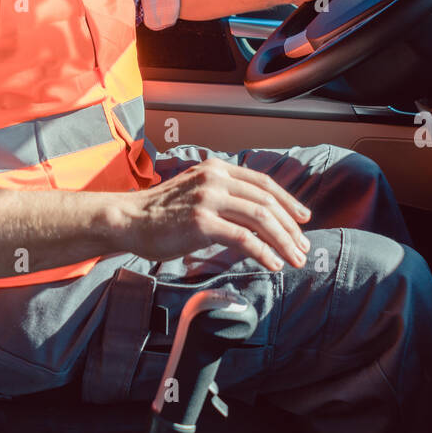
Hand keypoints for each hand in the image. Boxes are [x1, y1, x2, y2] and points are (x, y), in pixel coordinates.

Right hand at [121, 159, 312, 270]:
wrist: (129, 219)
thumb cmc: (160, 212)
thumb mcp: (195, 190)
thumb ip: (222, 194)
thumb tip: (253, 214)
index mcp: (217, 168)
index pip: (263, 183)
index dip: (287, 201)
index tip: (303, 219)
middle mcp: (216, 178)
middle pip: (266, 201)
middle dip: (290, 227)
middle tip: (303, 247)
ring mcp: (209, 198)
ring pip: (260, 218)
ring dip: (283, 241)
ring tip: (294, 259)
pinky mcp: (202, 222)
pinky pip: (243, 238)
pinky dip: (263, 252)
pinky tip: (272, 264)